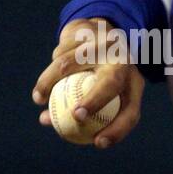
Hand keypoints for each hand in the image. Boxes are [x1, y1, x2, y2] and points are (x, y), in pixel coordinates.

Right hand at [33, 18, 144, 147]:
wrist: (99, 32)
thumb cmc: (100, 75)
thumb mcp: (103, 93)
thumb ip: (83, 112)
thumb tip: (56, 128)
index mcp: (134, 83)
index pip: (132, 110)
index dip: (119, 129)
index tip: (97, 142)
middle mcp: (123, 62)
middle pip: (111, 82)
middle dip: (95, 100)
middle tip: (75, 116)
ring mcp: (104, 44)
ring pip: (71, 64)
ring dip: (51, 83)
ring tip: (38, 100)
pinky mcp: (85, 31)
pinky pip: (61, 54)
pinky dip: (51, 71)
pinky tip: (43, 85)